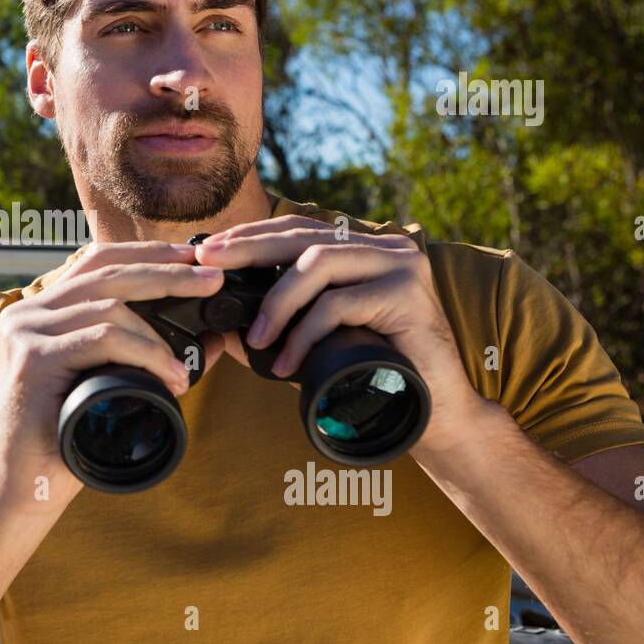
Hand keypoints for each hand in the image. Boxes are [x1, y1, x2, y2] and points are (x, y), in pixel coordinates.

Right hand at [0, 241, 228, 507]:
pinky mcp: (32, 358)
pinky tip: (168, 375)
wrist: (27, 485)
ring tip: (184, 370)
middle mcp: (27, 312)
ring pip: (108, 308)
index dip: (146, 253)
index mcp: (42, 309)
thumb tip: (212, 340)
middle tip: (213, 279)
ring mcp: (26, 332)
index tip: (194, 256)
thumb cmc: (71, 437)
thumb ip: (153, 354)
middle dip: (167, 273)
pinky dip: (144, 354)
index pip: (97, 260)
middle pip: (107, 273)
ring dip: (158, 337)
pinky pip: (102, 340)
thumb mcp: (116, 384)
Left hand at [192, 215, 482, 454]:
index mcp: (365, 250)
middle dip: (248, 250)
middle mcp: (386, 248)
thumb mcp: (317, 345)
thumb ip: (277, 330)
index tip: (209, 250)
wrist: (435, 414)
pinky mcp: (408, 294)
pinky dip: (305, 334)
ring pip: (319, 264)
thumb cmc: (375, 376)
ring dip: (277, 301)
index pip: (300, 229)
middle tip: (209, 266)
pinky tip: (288, 363)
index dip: (252, 235)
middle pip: (304, 238)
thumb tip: (222, 329)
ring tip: (255, 338)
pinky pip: (339, 304)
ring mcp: (401, 266)